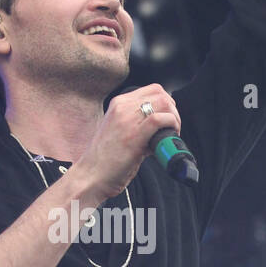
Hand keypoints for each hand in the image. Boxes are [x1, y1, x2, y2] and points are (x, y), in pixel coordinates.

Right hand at [72, 84, 181, 201]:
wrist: (91, 177)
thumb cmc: (104, 160)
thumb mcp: (119, 132)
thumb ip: (138, 125)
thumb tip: (160, 127)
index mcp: (118, 105)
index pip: (153, 89)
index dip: (167, 101)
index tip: (169, 116)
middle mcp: (122, 108)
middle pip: (161, 94)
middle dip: (173, 110)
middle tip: (172, 127)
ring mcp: (127, 120)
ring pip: (163, 103)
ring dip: (174, 118)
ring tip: (171, 133)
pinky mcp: (134, 136)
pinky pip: (160, 120)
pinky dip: (171, 126)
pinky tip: (169, 137)